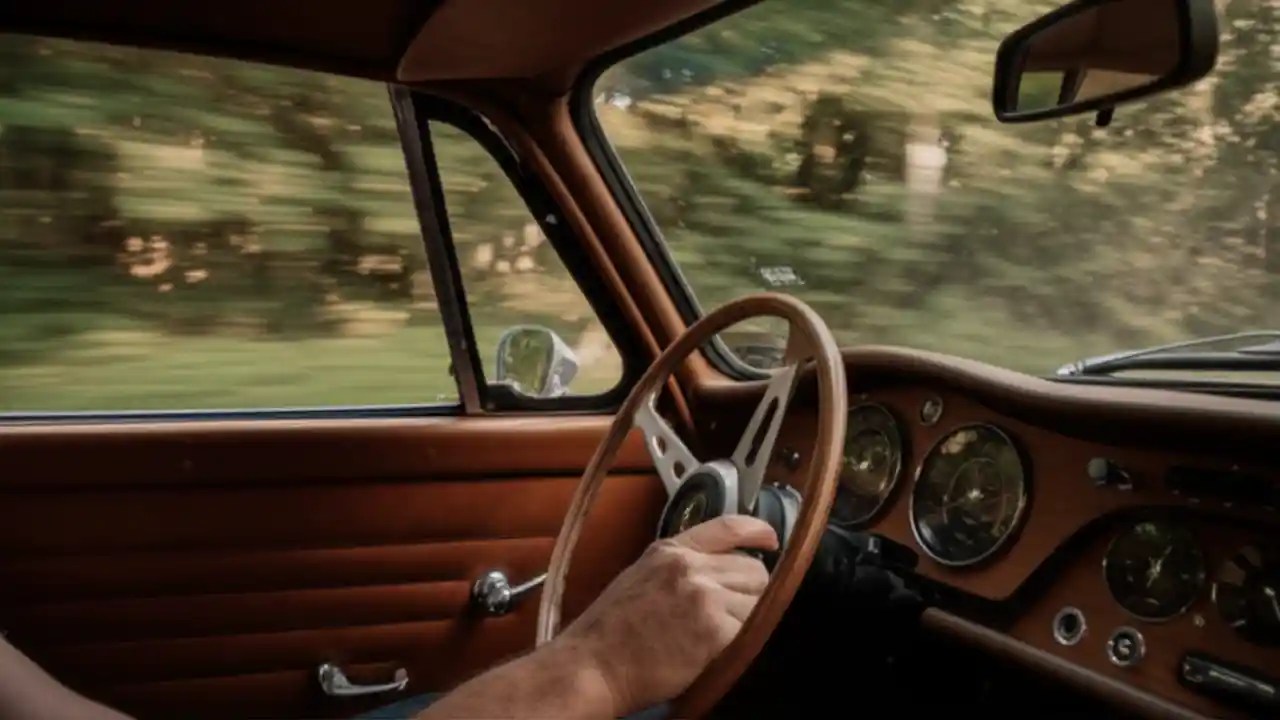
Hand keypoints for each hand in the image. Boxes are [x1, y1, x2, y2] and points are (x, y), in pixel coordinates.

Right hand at [554, 514, 777, 716]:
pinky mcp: (714, 631)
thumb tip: (715, 572)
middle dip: (750, 593)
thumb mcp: (639, 578)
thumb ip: (676, 569)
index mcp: (669, 551)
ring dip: (747, 621)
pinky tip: (717, 653)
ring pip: (759, 603)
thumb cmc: (608, 633)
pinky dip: (741, 645)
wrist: (592, 665)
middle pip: (753, 571)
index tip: (771, 540)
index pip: (727, 527)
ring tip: (717, 638)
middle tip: (729, 617)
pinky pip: (751, 633)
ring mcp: (704, 597)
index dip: (757, 531)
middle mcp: (689, 567)